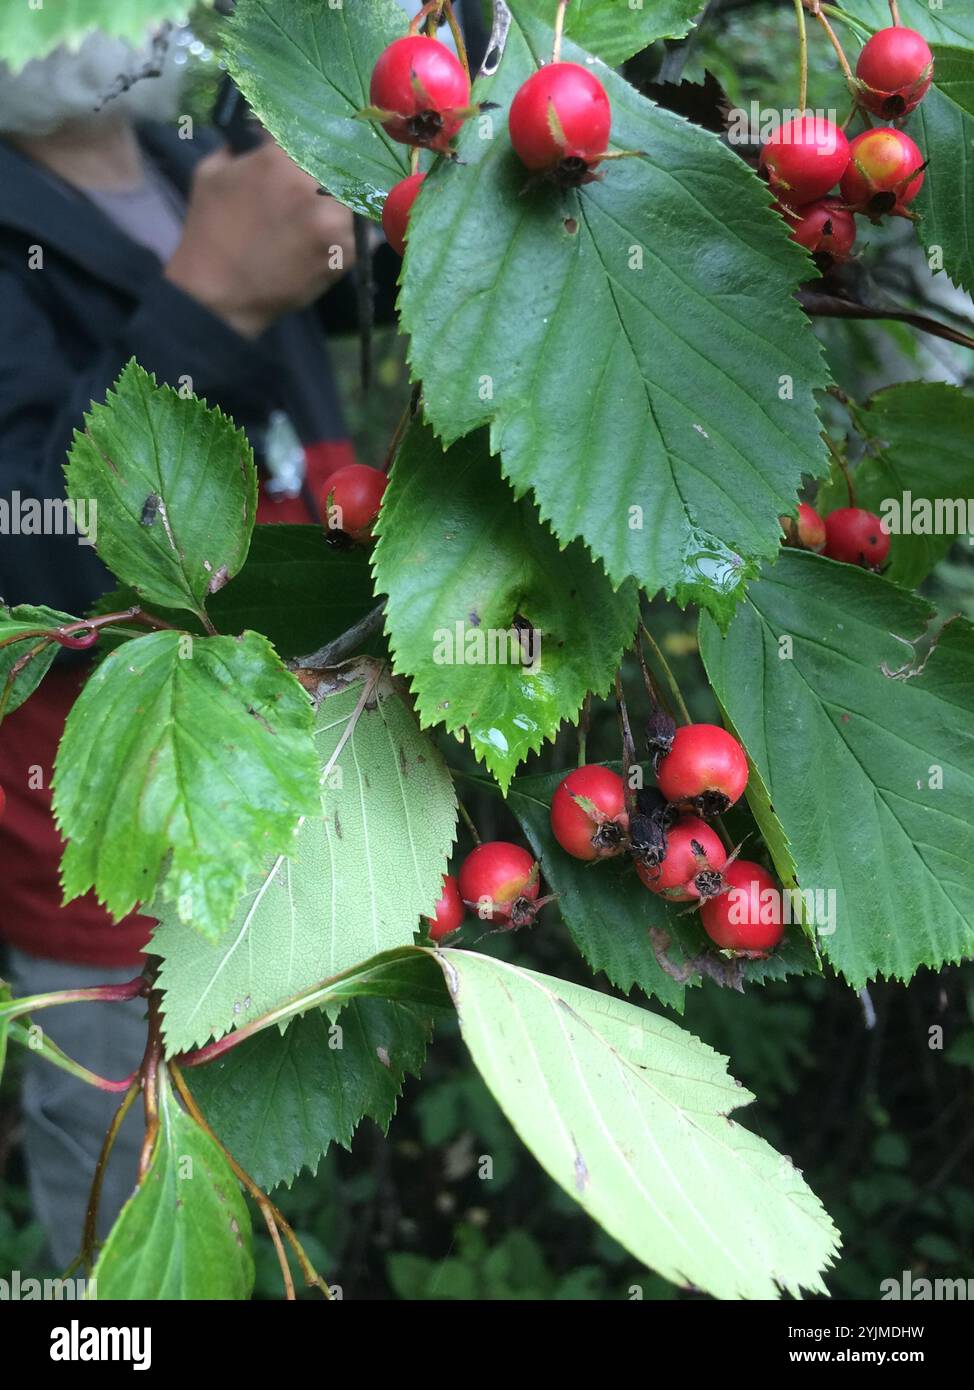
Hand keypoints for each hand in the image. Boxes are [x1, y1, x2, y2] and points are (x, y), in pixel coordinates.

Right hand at [164, 141, 355, 338]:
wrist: (218, 294)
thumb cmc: (209, 231)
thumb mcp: (212, 172)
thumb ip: (242, 145)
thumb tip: (265, 131)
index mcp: (279, 158)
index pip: (311, 132)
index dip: (311, 141)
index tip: (311, 149)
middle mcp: (312, 186)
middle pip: (341, 165)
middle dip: (334, 171)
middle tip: (323, 183)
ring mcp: (332, 221)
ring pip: (356, 198)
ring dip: (346, 203)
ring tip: (326, 213)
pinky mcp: (344, 254)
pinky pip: (364, 234)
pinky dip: (353, 234)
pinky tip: (332, 238)